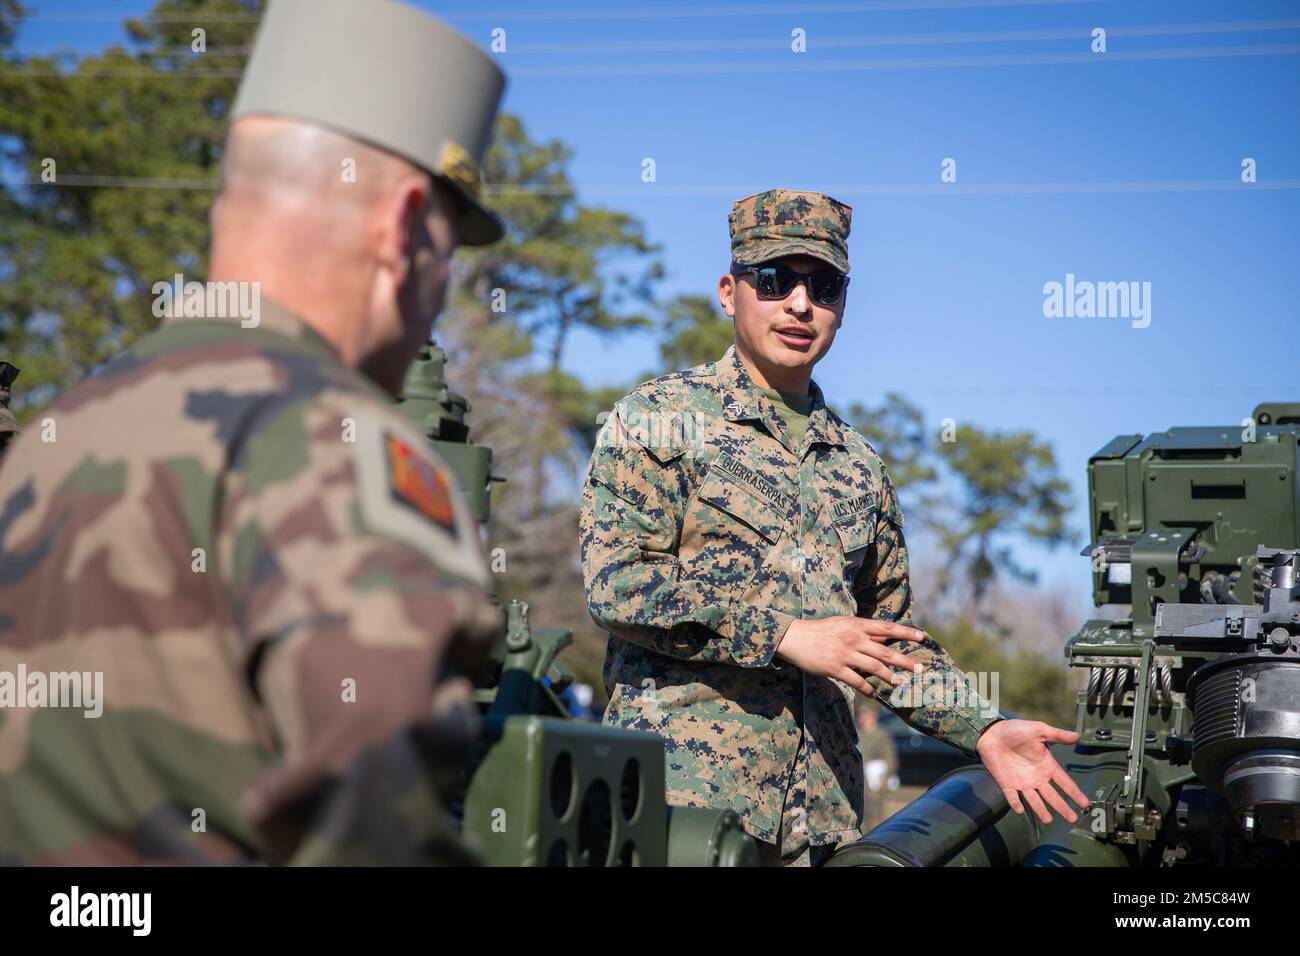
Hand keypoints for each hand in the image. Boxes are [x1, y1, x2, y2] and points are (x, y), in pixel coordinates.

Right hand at [774, 616, 926, 694]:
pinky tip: (875, 694)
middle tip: (919, 669)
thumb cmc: (820, 630)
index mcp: (857, 625)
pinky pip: (857, 681)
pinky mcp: (835, 668)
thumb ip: (863, 631)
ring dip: (890, 677)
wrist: (795, 638)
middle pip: (886, 651)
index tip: (923, 636)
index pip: (887, 628)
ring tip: (900, 683)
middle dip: (905, 661)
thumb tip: (885, 636)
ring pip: (875, 667)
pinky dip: (868, 689)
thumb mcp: (843, 624)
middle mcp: (854, 638)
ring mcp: (845, 654)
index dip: (906, 632)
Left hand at [976, 719, 1088, 824]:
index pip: (1064, 782)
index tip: (1085, 804)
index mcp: (1046, 766)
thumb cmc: (1015, 730)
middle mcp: (1037, 778)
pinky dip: (1015, 803)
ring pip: (1034, 800)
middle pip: (1052, 796)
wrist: (991, 733)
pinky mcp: (1006, 784)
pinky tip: (1021, 810)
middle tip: (1072, 819)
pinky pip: (1012, 796)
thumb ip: (1057, 735)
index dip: (1075, 793)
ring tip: (1048, 820)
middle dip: (1062, 807)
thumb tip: (1077, 735)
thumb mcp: (1038, 729)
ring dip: (1040, 810)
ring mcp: (1022, 782)